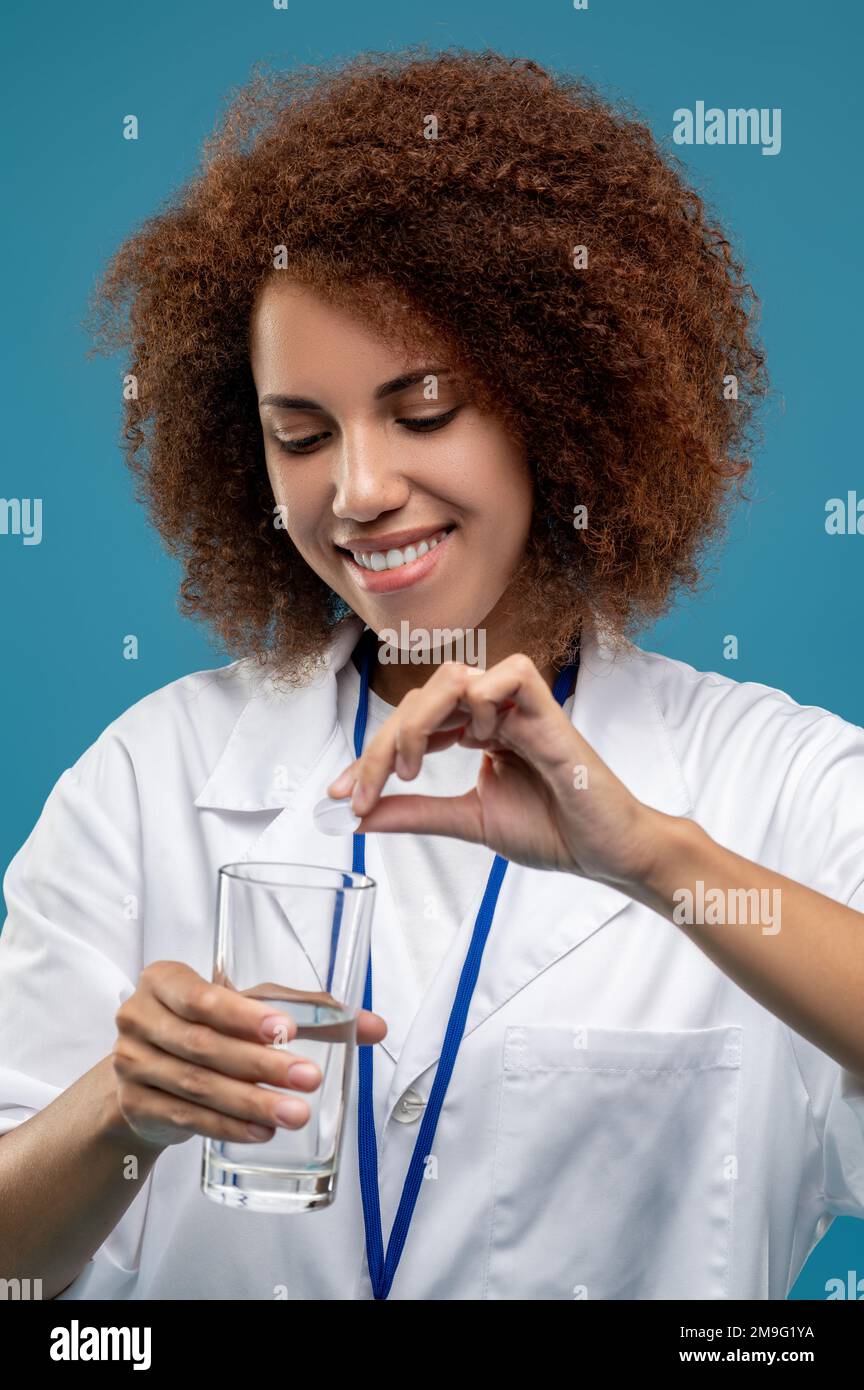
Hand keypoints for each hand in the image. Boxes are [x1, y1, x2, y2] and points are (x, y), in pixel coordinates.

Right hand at [111, 961, 386, 1149]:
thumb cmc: (205, 1027)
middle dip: (262, 1065)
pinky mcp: (136, 1106)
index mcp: (163, 980)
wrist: (143, 1075)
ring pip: (198, 1086)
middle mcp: (139, 1018)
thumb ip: (307, 1012)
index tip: (288, 1029)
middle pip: (205, 1045)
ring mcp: (131, 1064)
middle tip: (309, 1078)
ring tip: (296, 1113)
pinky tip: (262, 1133)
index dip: (244, 1015)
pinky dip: (228, 1127)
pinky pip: (188, 1118)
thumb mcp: (246, 1009)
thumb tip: (375, 1026)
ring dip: (251, 1102)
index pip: (202, 996)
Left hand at [327, 654, 660, 886]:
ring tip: (415, 768)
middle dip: (383, 744)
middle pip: (422, 697)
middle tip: (365, 792)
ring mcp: (520, 707)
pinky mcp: (549, 710)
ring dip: (420, 721)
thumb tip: (358, 816)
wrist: (604, 852)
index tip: (342, 796)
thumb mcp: (466, 821)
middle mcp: (493, 711)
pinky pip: (510, 672)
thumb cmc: (551, 830)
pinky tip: (479, 742)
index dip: (372, 755)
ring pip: (453, 678)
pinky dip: (483, 698)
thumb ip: (415, 812)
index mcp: (476, 730)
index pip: (412, 723)